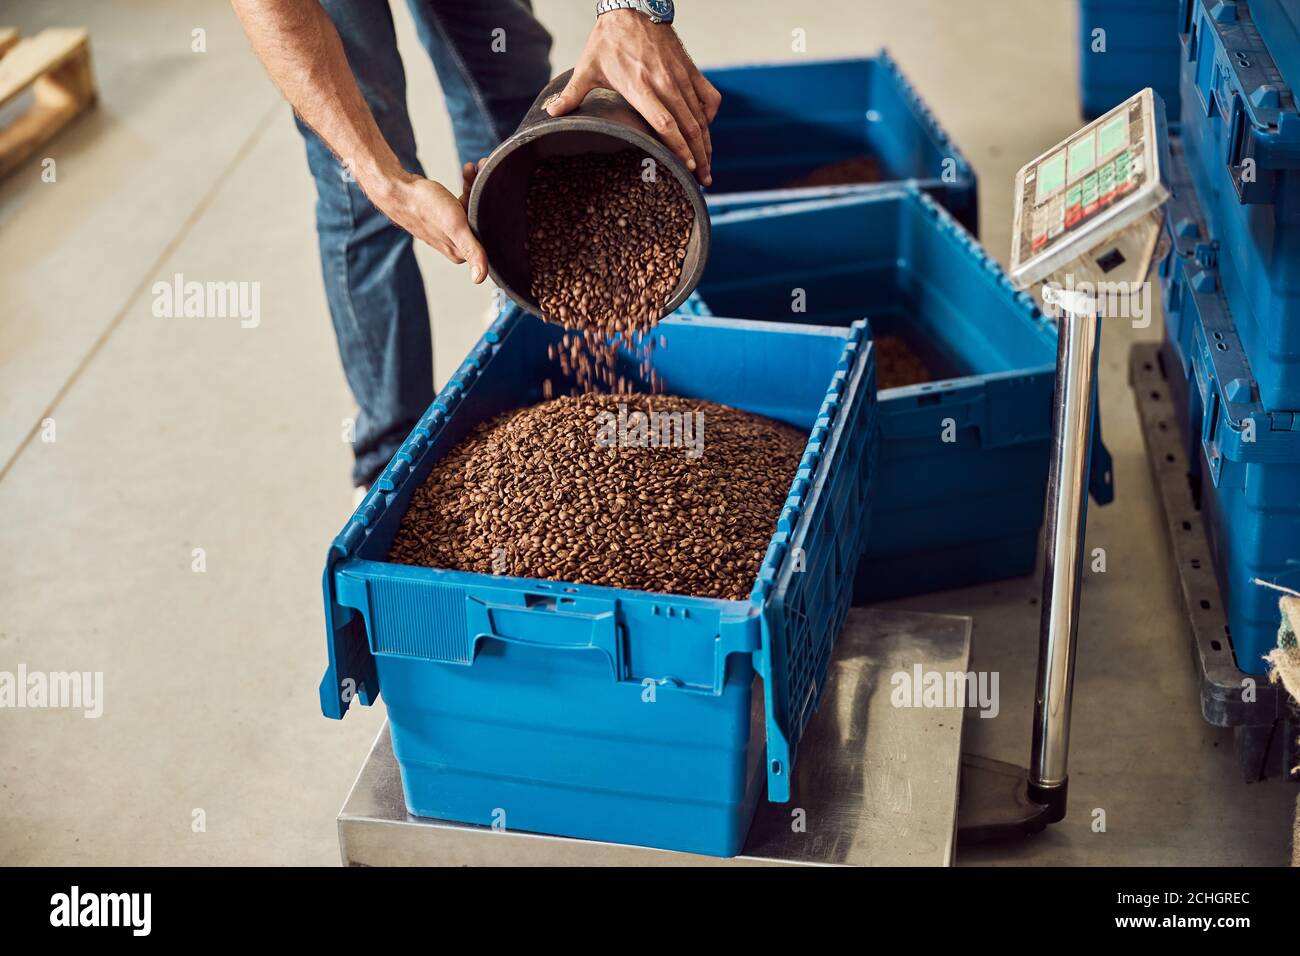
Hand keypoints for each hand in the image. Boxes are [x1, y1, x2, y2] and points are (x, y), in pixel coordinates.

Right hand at [369, 166, 488, 282]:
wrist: (396, 188)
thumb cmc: (424, 207)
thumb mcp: (454, 226)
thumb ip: (471, 250)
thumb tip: (479, 279)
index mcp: (460, 252)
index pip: (487, 234)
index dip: (492, 211)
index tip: (491, 188)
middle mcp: (456, 243)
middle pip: (480, 219)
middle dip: (483, 194)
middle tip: (482, 169)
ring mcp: (449, 229)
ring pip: (472, 207)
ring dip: (474, 185)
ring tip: (471, 168)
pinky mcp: (443, 215)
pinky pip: (461, 201)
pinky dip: (465, 185)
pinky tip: (465, 172)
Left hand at [545, 10, 720, 185]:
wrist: (633, 7)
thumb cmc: (608, 40)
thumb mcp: (587, 67)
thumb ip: (571, 93)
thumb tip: (551, 114)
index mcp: (640, 87)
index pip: (665, 124)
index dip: (678, 148)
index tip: (687, 168)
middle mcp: (665, 84)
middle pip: (689, 127)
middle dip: (698, 157)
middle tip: (703, 181)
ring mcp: (681, 77)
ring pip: (701, 117)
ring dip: (707, 143)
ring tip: (707, 166)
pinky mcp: (691, 70)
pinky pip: (709, 97)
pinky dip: (710, 116)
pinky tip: (705, 130)